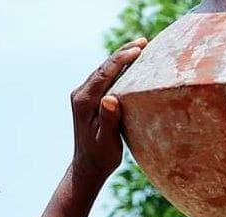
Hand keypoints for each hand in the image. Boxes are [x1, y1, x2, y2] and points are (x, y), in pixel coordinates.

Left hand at [70, 38, 146, 183]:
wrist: (88, 165)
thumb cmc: (100, 156)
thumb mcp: (106, 140)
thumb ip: (108, 119)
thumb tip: (110, 98)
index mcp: (85, 101)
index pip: (104, 73)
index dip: (121, 59)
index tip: (139, 49)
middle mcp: (81, 94)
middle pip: (104, 67)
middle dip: (123, 53)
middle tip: (144, 41)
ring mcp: (85, 95)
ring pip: (104, 71)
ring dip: (121, 58)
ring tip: (140, 47)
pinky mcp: (90, 99)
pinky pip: (105, 78)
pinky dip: (119, 69)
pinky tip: (131, 65)